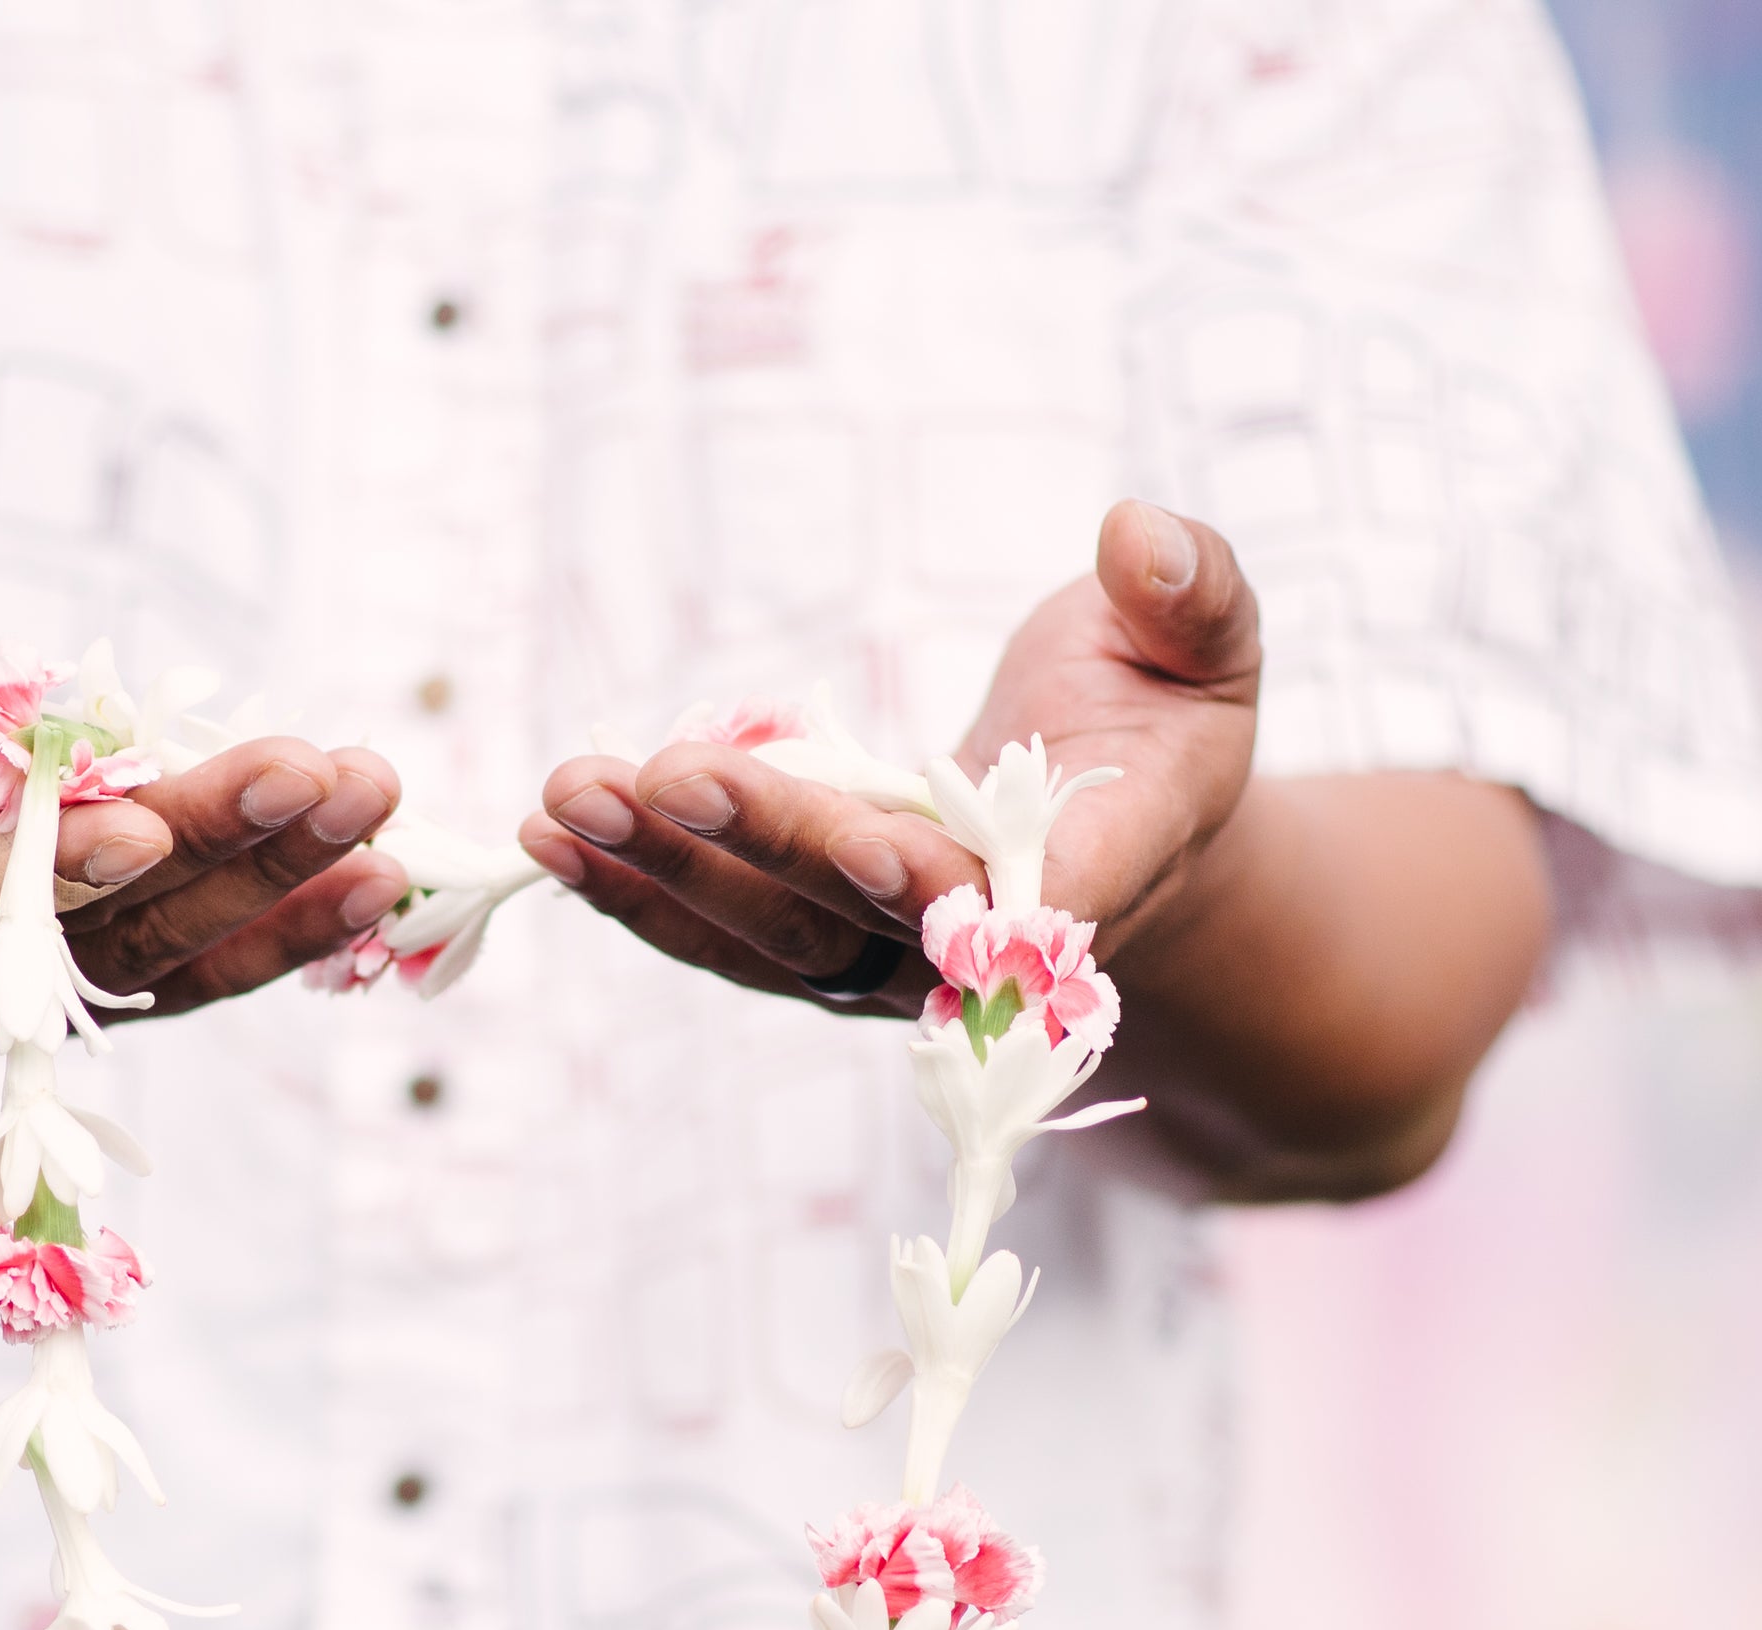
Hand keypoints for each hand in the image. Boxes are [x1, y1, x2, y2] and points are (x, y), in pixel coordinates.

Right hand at [0, 520, 408, 1022]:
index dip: (42, 862)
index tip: (142, 833)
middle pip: (88, 911)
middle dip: (209, 842)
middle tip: (310, 771)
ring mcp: (28, 966)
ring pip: (164, 942)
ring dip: (279, 880)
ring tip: (373, 802)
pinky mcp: (101, 962)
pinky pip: (202, 959)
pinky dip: (292, 925)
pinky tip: (379, 875)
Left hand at [515, 499, 1256, 1010]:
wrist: (1109, 822)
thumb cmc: (1158, 715)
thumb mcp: (1208, 643)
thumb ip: (1192, 595)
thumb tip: (1140, 536)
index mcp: (1101, 868)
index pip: (1024, 901)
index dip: (942, 884)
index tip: (870, 848)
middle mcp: (983, 945)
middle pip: (858, 918)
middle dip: (759, 846)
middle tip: (660, 776)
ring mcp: (888, 962)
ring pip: (767, 939)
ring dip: (661, 875)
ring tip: (566, 801)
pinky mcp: (816, 947)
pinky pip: (719, 936)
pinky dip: (635, 892)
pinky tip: (552, 836)